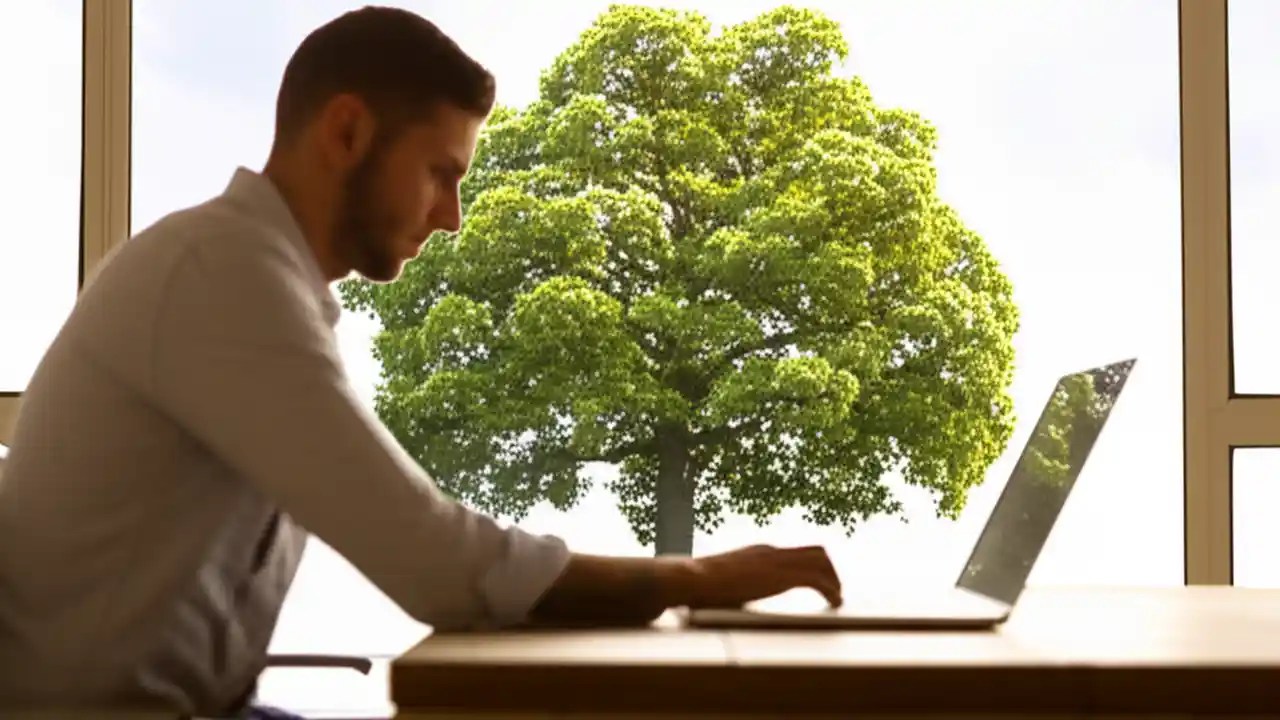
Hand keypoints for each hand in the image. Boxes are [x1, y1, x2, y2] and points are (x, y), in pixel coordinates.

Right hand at [682, 544, 842, 608]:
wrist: (692, 579)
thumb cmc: (701, 586)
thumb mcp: (726, 582)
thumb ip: (738, 584)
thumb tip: (736, 596)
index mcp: (760, 552)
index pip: (797, 553)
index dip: (814, 567)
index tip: (820, 583)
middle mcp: (772, 551)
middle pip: (816, 551)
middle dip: (830, 570)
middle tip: (835, 590)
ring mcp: (776, 561)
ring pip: (821, 560)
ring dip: (834, 579)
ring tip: (838, 597)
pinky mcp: (780, 575)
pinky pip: (816, 579)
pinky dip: (830, 589)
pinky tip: (835, 602)